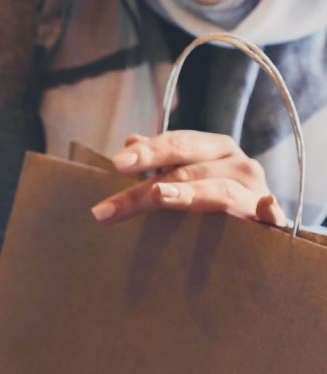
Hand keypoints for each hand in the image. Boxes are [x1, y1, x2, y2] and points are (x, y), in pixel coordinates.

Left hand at [91, 131, 285, 225]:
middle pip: (187, 171)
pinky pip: (269, 213)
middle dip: (145, 189)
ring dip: (188, 194)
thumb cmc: (212, 195)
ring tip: (158, 197)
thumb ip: (159, 160)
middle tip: (110, 207)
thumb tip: (131, 140)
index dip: (148, 152)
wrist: (258, 223)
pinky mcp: (272, 219)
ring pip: (218, 191)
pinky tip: (260, 208)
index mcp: (214, 149)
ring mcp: (256, 191)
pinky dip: (266, 209)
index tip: (117, 163)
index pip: (178, 144)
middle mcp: (238, 164)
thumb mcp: (185, 174)